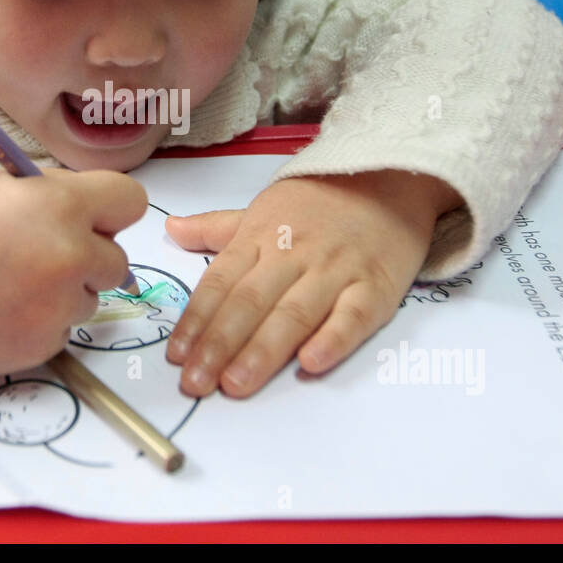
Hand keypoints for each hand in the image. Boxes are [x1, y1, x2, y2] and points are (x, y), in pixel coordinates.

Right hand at [0, 167, 146, 373]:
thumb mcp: (11, 185)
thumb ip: (65, 198)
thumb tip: (105, 222)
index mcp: (63, 205)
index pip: (132, 203)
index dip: (109, 210)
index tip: (90, 218)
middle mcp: (69, 257)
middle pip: (117, 262)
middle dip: (88, 258)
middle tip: (38, 253)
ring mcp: (56, 307)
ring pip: (90, 301)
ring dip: (64, 293)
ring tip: (9, 281)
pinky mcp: (39, 346)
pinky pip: (62, 332)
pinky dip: (39, 323)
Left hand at [163, 170, 457, 397]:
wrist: (391, 177)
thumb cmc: (321, 201)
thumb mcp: (264, 208)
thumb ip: (217, 227)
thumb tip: (171, 229)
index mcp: (259, 237)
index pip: (219, 283)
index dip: (195, 321)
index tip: (175, 356)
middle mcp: (293, 255)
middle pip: (249, 302)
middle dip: (218, 345)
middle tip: (195, 384)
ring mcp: (335, 271)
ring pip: (294, 314)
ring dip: (262, 352)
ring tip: (235, 385)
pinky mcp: (376, 286)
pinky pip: (353, 316)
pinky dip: (332, 340)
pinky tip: (309, 364)